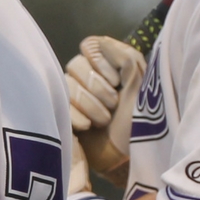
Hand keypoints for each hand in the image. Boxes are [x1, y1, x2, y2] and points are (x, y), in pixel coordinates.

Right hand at [64, 36, 142, 184]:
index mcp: (107, 67)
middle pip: (76, 65)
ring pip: (67, 85)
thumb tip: (101, 41)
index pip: (90, 46)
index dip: (100, 61)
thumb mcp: (139, 87)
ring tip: (103, 120)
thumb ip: (124, 58)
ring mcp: (73, 97)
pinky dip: (78, 117)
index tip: (116, 79)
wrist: (127, 158)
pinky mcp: (62, 115)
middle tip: (113, 104)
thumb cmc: (137, 123)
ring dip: (90, 104)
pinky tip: (88, 128)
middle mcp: (88, 78)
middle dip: (98, 87)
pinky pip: (60, 105)